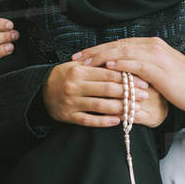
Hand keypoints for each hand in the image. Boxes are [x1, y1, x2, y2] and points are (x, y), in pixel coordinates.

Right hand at [42, 62, 158, 127]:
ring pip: (100, 106)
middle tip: (144, 96)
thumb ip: (99, 65)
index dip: (128, 78)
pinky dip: (104, 121)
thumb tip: (126, 62)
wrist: (40, 89)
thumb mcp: (79, 66)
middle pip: (107, 90)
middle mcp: (75, 86)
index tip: (143, 82)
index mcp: (79, 71)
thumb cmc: (66, 75)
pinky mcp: (68, 116)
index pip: (108, 74)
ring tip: (135, 109)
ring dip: (120, 108)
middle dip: (128, 93)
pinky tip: (117, 121)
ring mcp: (71, 102)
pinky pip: (89, 120)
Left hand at [71, 37, 184, 115]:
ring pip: (123, 52)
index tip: (82, 55)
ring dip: (101, 56)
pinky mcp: (159, 68)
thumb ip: (143, 67)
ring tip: (85, 62)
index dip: (99, 49)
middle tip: (76, 58)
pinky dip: (120, 63)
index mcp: (152, 45)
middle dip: (94, 51)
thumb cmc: (182, 85)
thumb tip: (123, 70)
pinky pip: (135, 63)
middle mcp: (152, 46)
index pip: (120, 44)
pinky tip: (107, 66)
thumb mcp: (160, 72)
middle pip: (117, 45)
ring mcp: (156, 56)